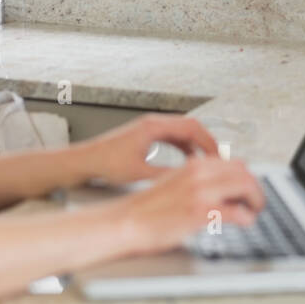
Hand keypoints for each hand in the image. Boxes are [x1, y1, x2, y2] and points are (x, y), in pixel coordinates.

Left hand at [72, 113, 220, 186]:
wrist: (86, 161)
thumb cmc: (107, 164)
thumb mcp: (140, 173)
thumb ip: (166, 175)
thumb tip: (189, 180)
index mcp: (153, 127)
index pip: (191, 127)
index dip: (208, 142)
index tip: (218, 157)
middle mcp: (153, 122)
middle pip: (190, 125)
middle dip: (206, 142)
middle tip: (218, 159)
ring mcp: (150, 127)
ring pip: (182, 130)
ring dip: (196, 144)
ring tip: (207, 161)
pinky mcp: (146, 135)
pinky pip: (173, 136)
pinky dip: (184, 146)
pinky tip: (188, 160)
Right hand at [113, 155, 264, 255]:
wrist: (126, 222)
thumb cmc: (147, 209)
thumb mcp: (175, 184)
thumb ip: (197, 181)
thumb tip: (219, 188)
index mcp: (193, 166)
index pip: (234, 163)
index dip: (246, 177)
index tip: (249, 189)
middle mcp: (199, 174)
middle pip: (244, 171)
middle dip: (256, 187)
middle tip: (257, 202)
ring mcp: (200, 192)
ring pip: (246, 186)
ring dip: (256, 199)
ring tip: (254, 211)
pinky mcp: (200, 212)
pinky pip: (236, 212)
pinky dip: (246, 217)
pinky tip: (244, 223)